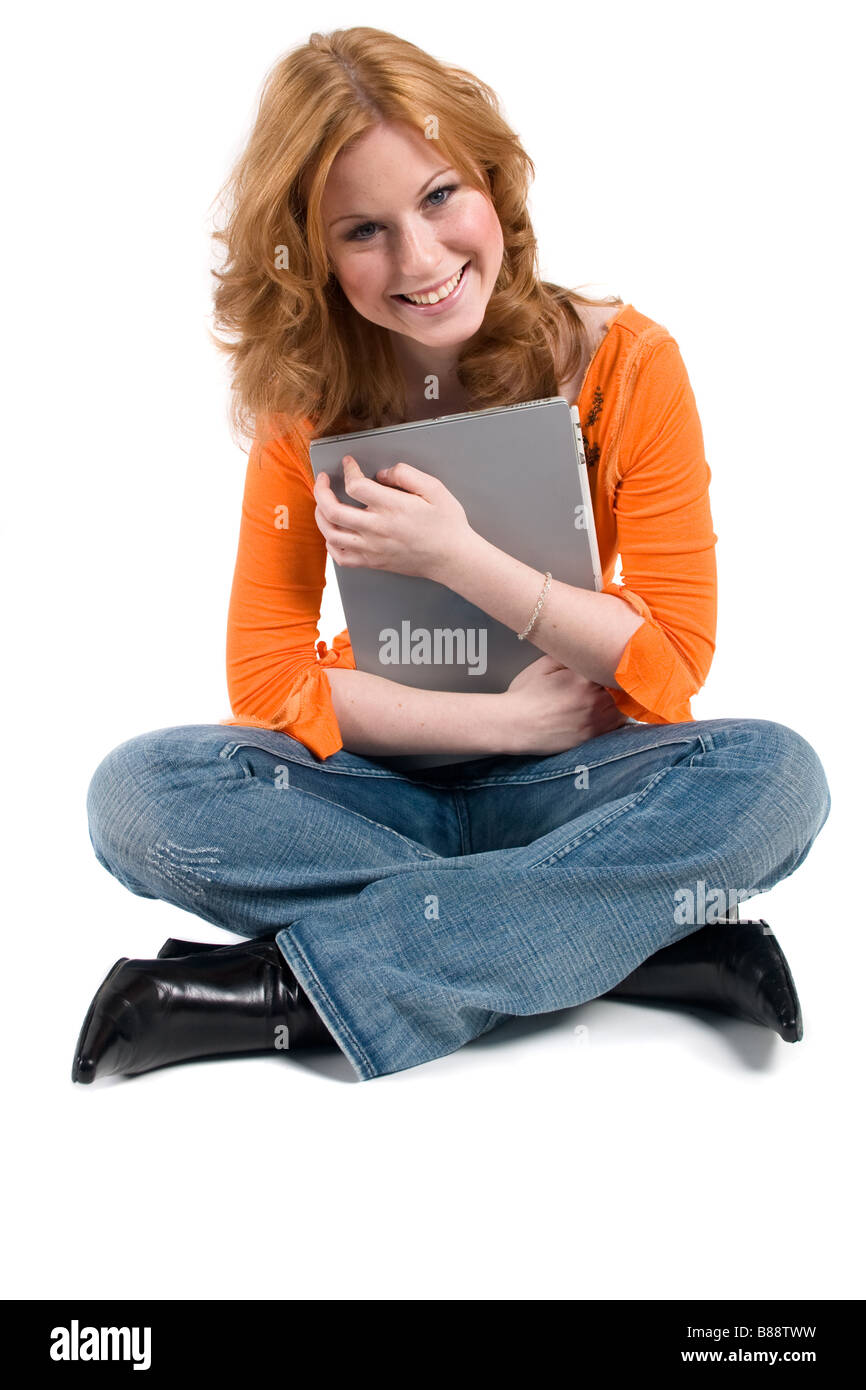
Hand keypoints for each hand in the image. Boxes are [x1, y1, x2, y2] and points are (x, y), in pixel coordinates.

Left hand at [314, 455, 474, 581]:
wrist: (452, 558)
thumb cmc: (446, 524)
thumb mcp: (435, 489)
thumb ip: (407, 474)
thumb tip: (382, 473)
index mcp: (393, 507)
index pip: (355, 486)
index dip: (348, 470)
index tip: (349, 464)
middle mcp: (378, 529)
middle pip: (333, 510)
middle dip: (321, 490)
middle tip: (322, 480)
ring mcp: (372, 548)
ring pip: (331, 533)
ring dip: (320, 515)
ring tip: (322, 504)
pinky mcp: (373, 562)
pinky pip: (341, 557)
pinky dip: (330, 544)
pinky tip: (333, 533)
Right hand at [502, 653, 628, 754]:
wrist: (514, 725)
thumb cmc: (525, 696)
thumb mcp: (544, 665)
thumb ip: (569, 655)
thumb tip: (587, 649)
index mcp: (584, 679)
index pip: (615, 668)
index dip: (619, 666)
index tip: (620, 662)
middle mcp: (594, 700)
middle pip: (624, 690)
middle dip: (622, 684)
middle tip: (620, 678)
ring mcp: (595, 722)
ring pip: (625, 709)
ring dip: (623, 701)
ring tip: (614, 695)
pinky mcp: (592, 738)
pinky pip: (616, 728)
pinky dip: (617, 718)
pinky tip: (609, 712)